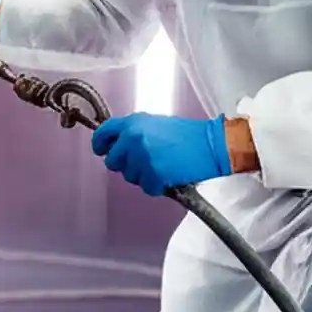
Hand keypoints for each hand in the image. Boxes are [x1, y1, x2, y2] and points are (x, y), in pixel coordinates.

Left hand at [91, 113, 232, 195]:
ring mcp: (142, 158)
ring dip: (143, 175)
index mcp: (132, 123)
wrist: (211, 145)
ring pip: (130, 177)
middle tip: (144, 162)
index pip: (103, 133)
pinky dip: (157, 187)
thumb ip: (133, 132)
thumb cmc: (187, 135)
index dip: (100, 145)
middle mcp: (133, 139)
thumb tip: (117, 144)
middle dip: (126, 164)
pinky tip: (168, 176)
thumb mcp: (155, 124)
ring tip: (162, 165)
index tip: (102, 150)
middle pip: (113, 161)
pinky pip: (147, 188)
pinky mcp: (154, 175)